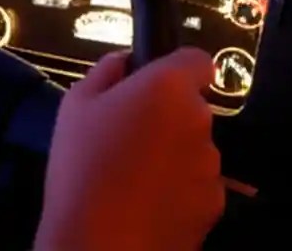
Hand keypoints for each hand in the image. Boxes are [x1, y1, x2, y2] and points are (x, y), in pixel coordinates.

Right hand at [36, 48, 224, 250]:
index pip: (198, 60)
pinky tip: (147, 204)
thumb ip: (106, 71)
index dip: (178, 70)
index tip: (153, 88)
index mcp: (168, 87)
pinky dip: (180, 191)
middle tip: (129, 138)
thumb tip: (125, 60)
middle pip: (192, 109)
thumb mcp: (76, 106)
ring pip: (195, 149)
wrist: (100, 244)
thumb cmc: (82, 167)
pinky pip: (198, 186)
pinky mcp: (215, 203)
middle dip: (168, 118)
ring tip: (134, 178)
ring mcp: (211, 165)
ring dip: (174, 156)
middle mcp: (199, 120)